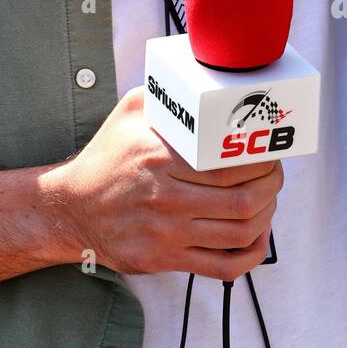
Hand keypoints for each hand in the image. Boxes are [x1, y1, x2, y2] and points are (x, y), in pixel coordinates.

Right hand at [50, 87, 282, 280]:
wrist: (72, 208)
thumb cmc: (106, 157)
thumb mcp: (128, 112)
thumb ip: (165, 95)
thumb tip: (201, 80)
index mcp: (160, 157)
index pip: (228, 163)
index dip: (261, 158)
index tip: (269, 148)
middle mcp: (165, 197)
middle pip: (242, 199)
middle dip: (271, 185)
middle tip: (274, 171)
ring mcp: (167, 233)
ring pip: (239, 233)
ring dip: (265, 217)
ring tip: (267, 199)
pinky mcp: (166, 260)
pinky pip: (222, 267)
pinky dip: (250, 255)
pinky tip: (256, 237)